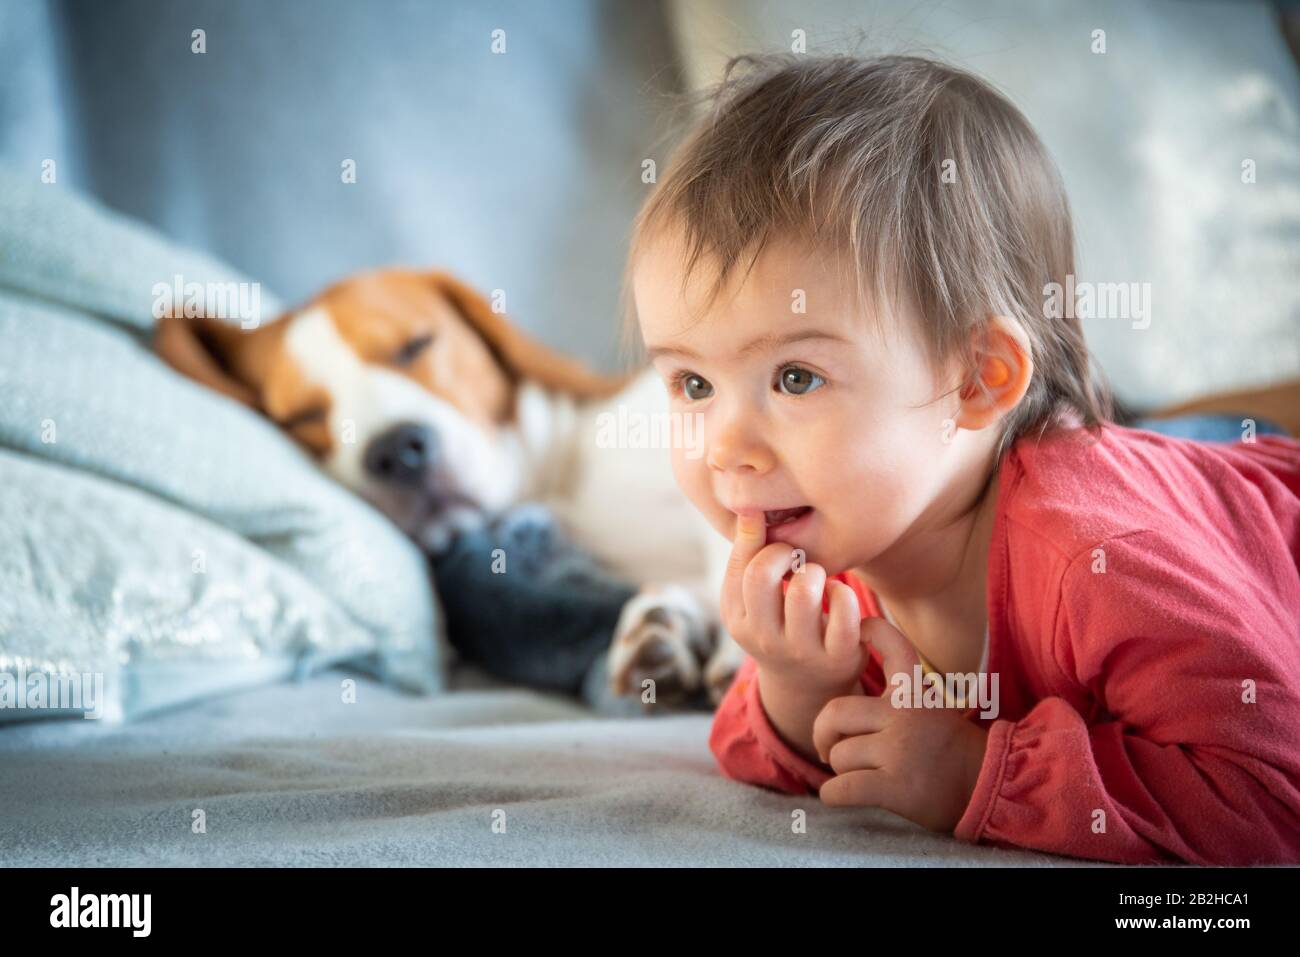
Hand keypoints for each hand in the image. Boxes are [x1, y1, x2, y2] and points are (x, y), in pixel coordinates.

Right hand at [721, 512, 866, 697]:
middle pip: (763, 574)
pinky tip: (837, 595)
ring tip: (816, 577)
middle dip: (785, 553)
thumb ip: (747, 555)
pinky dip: (844, 592)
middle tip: (796, 558)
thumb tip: (750, 507)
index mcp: (738, 621)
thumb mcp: (751, 599)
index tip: (778, 549)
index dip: (765, 544)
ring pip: (804, 589)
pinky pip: (844, 608)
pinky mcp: (838, 657)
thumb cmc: (776, 624)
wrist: (808, 685)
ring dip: (814, 571)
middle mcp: (764, 640)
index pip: (743, 567)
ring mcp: (801, 651)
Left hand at [812, 617, 989, 831]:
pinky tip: (840, 795)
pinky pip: (840, 789)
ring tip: (858, 774)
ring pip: (839, 755)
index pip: (894, 645)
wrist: (988, 786)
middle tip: (827, 747)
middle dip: (822, 733)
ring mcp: (899, 751)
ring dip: (839, 770)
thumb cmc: (946, 750)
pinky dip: (832, 795)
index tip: (859, 628)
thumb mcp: (928, 708)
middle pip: (835, 713)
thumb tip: (839, 705)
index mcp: (913, 693)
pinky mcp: (895, 787)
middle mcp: (904, 715)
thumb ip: (895, 697)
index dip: (872, 632)